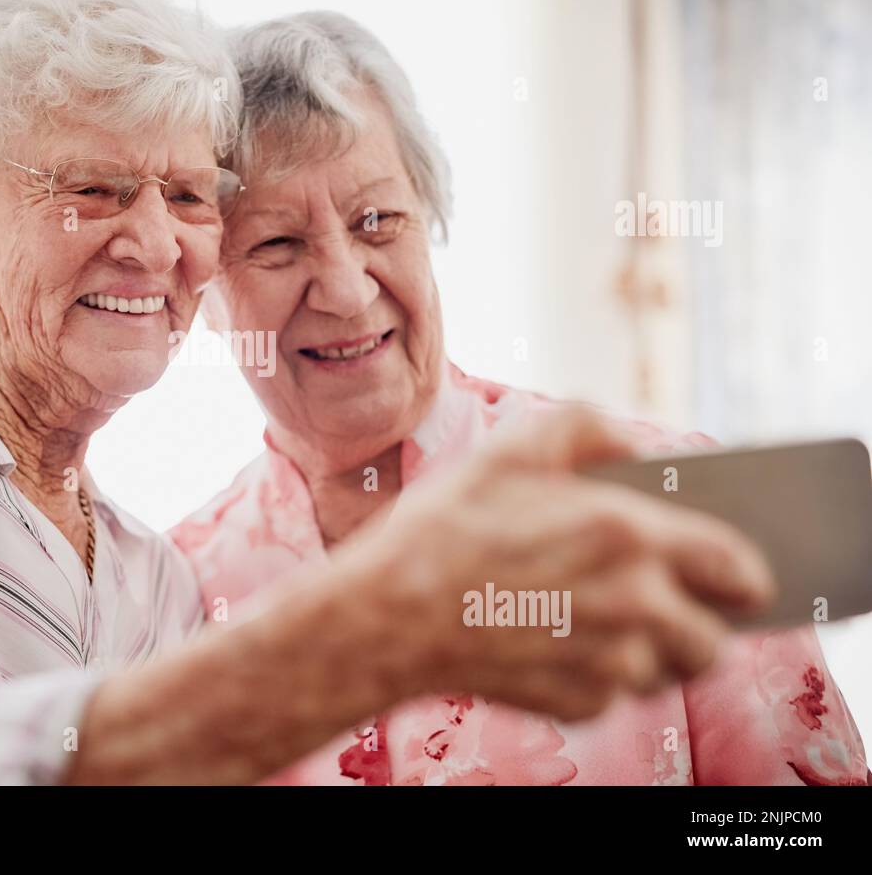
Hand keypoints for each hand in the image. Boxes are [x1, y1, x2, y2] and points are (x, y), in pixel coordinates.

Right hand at [351, 405, 776, 721]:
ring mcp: (610, 664)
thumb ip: (586, 427)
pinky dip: (596, 674)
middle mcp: (636, 606)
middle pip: (715, 638)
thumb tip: (629, 447)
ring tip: (599, 620)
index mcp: (630, 535)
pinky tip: (551, 641)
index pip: (739, 568)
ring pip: (668, 672)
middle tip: (659, 600)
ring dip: (650, 651)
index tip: (734, 574)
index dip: (744, 572)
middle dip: (697, 621)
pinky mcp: (580, 704)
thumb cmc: (445, 529)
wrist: (387, 615)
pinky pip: (615, 694)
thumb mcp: (511, 448)